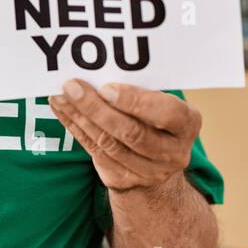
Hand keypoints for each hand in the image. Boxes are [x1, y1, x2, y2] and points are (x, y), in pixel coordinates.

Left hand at [49, 80, 200, 192]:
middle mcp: (173, 152)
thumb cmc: (156, 119)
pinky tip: (61, 109)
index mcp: (187, 124)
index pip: (165, 113)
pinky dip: (75, 128)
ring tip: (60, 95)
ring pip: (109, 144)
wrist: (157, 166)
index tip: (106, 88)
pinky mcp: (123, 179)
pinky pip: (94, 151)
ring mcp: (149, 171)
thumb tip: (100, 67)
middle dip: (98, 108)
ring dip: (80, 117)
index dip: (135, 102)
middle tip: (73, 87)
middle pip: (132, 132)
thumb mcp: (162, 104)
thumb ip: (142, 92)